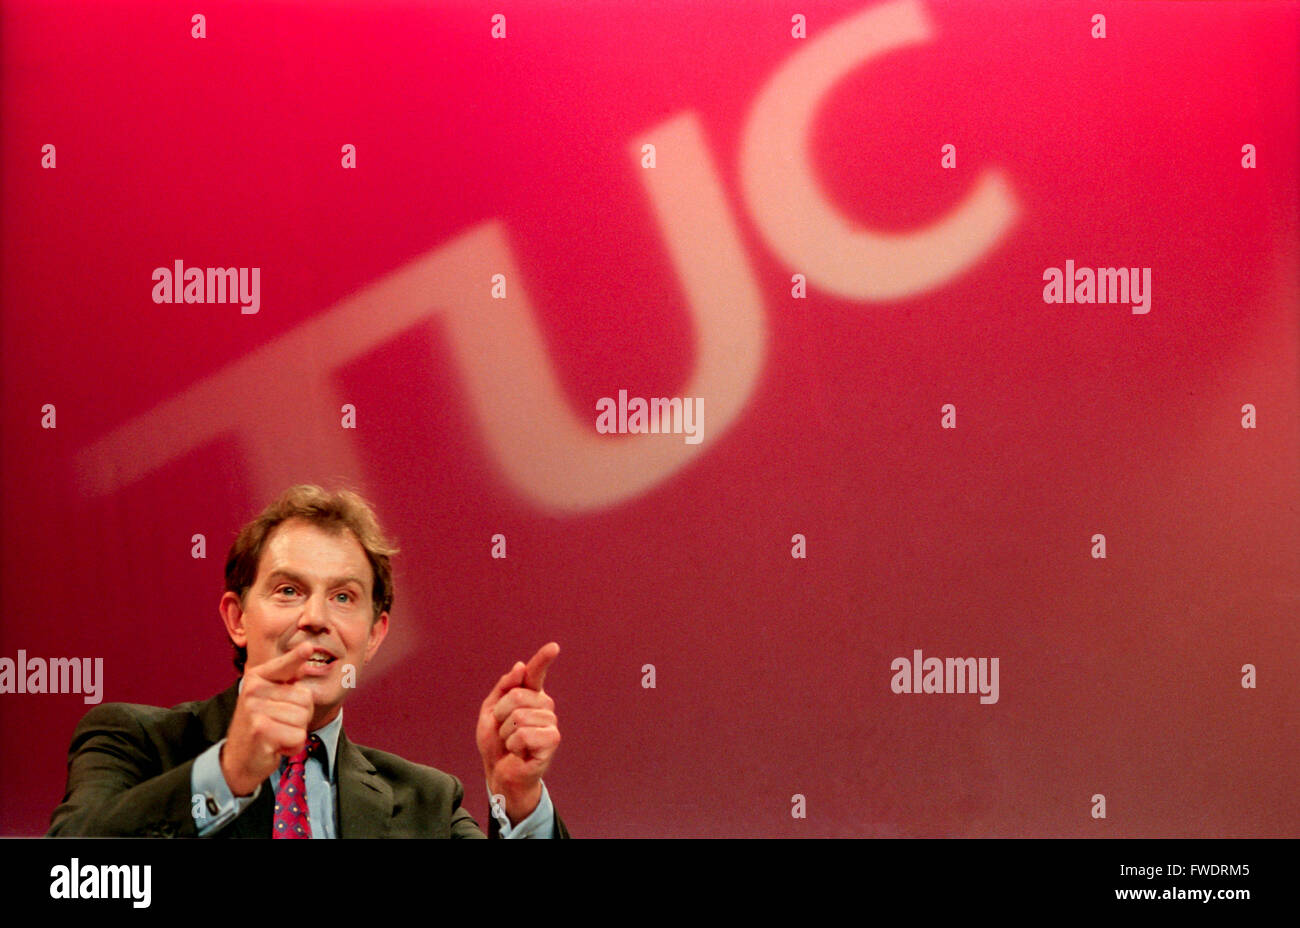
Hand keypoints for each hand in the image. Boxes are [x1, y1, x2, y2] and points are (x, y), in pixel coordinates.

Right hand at [220, 642, 315, 795]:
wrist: (238, 761)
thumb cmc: (261, 727)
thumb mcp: (270, 700)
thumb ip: (287, 679)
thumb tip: (306, 651)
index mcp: (257, 678)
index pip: (284, 665)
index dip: (296, 657)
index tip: (308, 647)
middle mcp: (253, 689)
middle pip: (305, 698)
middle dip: (301, 717)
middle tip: (278, 725)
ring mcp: (255, 709)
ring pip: (303, 718)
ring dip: (295, 733)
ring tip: (276, 735)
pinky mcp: (260, 730)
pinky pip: (298, 736)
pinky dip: (292, 746)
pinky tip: (275, 747)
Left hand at [477, 642, 560, 824]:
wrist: (499, 772)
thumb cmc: (497, 742)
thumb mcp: (491, 711)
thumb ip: (503, 688)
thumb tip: (520, 666)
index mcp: (530, 696)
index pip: (536, 673)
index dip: (543, 659)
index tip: (553, 647)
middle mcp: (544, 706)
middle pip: (516, 696)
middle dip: (500, 715)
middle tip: (504, 731)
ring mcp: (550, 723)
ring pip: (518, 717)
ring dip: (506, 733)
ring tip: (512, 743)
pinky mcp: (552, 740)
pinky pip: (524, 734)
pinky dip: (514, 745)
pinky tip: (520, 752)